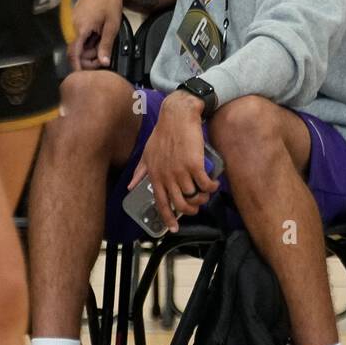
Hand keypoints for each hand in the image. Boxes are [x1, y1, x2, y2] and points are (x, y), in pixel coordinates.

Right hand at [68, 0, 126, 70]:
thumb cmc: (111, 3)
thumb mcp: (112, 26)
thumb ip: (106, 45)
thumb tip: (103, 63)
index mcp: (81, 28)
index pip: (73, 53)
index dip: (76, 66)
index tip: (81, 77)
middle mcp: (72, 25)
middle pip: (76, 51)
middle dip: (89, 58)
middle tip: (105, 56)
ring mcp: (72, 22)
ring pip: (78, 44)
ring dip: (89, 49)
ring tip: (103, 41)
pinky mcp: (74, 20)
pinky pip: (78, 36)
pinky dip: (88, 41)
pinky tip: (98, 35)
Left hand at [128, 91, 219, 232]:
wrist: (177, 116)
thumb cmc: (163, 133)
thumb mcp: (147, 153)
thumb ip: (140, 171)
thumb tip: (131, 186)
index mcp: (155, 176)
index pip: (161, 203)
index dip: (168, 219)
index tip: (174, 228)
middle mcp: (167, 176)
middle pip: (180, 204)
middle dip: (191, 210)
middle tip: (197, 206)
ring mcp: (181, 171)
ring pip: (194, 196)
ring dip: (203, 198)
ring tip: (207, 193)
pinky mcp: (194, 164)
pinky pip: (205, 184)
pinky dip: (212, 187)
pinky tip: (214, 185)